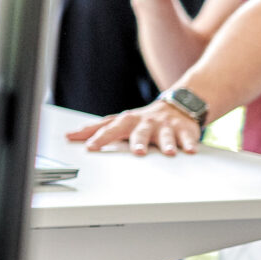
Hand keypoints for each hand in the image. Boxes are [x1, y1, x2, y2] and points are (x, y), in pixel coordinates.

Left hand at [66, 100, 199, 155]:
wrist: (176, 106)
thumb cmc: (142, 119)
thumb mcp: (119, 121)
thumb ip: (97, 129)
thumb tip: (70, 135)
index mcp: (127, 121)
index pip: (111, 128)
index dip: (100, 137)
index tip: (90, 146)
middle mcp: (145, 123)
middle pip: (140, 132)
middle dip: (138, 141)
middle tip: (137, 152)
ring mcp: (165, 126)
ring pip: (165, 135)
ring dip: (166, 143)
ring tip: (167, 152)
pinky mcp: (184, 130)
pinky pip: (187, 137)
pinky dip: (189, 143)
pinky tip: (189, 150)